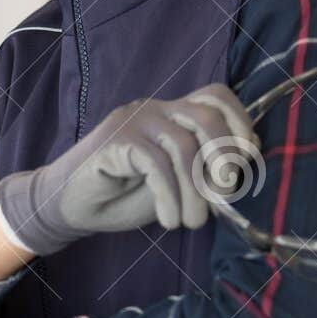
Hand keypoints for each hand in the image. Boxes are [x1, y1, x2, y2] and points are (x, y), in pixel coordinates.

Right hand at [0, 83, 257, 256]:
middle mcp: (155, 109)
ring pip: (183, 146)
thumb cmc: (123, 196)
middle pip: (206, 116)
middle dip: (224, 158)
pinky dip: (169, 197)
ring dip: (196, 192)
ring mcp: (134, 121)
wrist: (69, 205)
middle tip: (221, 197)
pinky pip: (156, 164)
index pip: (215, 96)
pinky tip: (167, 218)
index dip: (240, 121)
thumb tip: (238, 171)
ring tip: (191, 222)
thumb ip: (202, 172)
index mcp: (172, 113)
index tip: (246, 159)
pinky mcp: (116, 139)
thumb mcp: (174, 184)